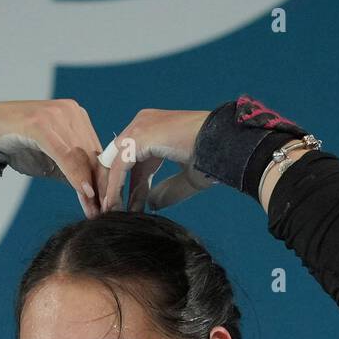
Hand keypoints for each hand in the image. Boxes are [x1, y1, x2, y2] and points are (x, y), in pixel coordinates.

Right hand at [0, 99, 107, 218]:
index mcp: (77, 117)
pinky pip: (64, 153)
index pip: (96, 152)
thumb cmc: (19, 144)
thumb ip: (71, 172)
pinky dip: (75, 174)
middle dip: (99, 186)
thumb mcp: (50, 161)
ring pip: (81, 155)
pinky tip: (84, 191)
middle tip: (105, 211)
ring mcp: (56, 114)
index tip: (109, 204)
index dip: (104, 180)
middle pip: (92, 154)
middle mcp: (71, 112)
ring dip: (89, 185)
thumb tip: (93, 195)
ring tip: (95, 208)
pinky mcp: (41, 123)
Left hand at [99, 109, 214, 211]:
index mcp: (156, 129)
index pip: (134, 159)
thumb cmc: (215, 158)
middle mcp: (144, 123)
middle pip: (120, 159)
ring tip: (111, 215)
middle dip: (117, 187)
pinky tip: (116, 207)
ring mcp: (140, 126)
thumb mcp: (189, 178)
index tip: (132, 208)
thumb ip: (168, 190)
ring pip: (116, 163)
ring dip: (113, 190)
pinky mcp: (138, 136)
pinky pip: (120, 166)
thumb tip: (151, 204)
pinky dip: (116, 188)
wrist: (227, 144)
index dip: (131, 186)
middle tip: (114, 213)